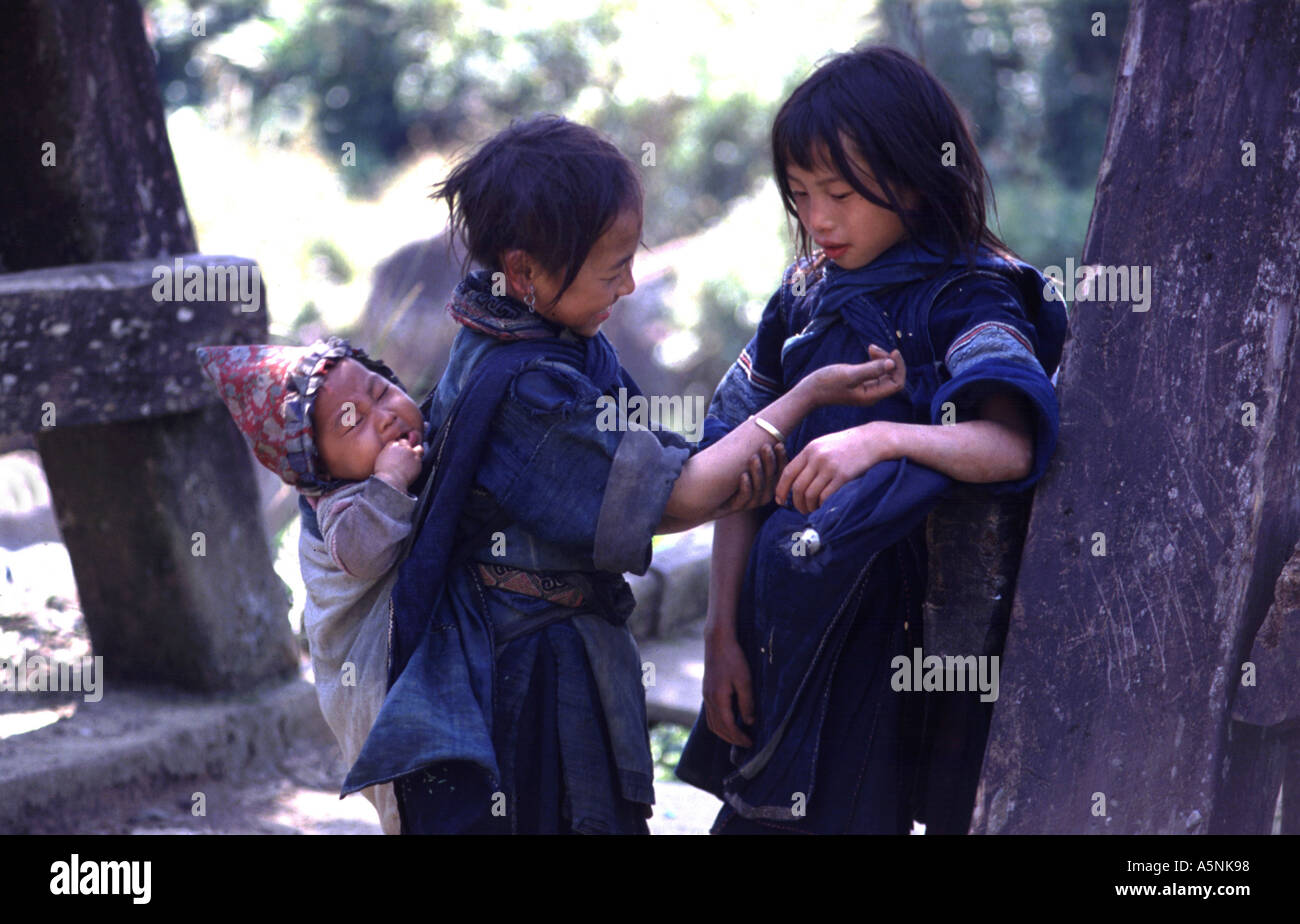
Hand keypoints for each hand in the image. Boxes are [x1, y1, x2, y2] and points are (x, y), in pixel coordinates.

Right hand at [374, 435, 423, 491]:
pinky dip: (418, 461)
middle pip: (406, 442)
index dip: (397, 448)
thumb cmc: (383, 473)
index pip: (396, 442)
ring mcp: (411, 453)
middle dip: (405, 447)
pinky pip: (420, 458)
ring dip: (416, 451)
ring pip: (418, 447)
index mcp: (391, 446)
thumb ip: (387, 453)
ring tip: (414, 457)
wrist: (391, 481)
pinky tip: (414, 467)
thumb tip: (390, 454)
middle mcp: (402, 447)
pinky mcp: (418, 460)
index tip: (397, 453)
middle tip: (405, 455)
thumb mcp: (380, 459)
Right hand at [703, 631, 754, 746]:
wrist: (717, 642)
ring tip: (737, 736)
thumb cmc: (733, 659)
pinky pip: (710, 714)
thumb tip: (750, 722)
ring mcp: (706, 696)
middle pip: (718, 728)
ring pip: (712, 723)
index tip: (750, 743)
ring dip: (724, 733)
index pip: (728, 726)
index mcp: (718, 699)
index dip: (739, 737)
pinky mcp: (706, 691)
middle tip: (746, 744)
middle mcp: (709, 700)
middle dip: (731, 739)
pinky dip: (719, 724)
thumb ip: (747, 703)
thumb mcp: (745, 680)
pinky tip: (728, 721)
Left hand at [710, 442, 786, 517]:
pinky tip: (742, 475)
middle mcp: (762, 494)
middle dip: (770, 462)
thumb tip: (751, 417)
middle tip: (765, 447)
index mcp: (767, 482)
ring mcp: (749, 503)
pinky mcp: (736, 508)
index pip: (780, 471)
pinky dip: (746, 487)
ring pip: (759, 489)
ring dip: (757, 472)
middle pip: (771, 479)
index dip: (781, 458)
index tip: (778, 444)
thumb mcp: (739, 457)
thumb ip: (749, 443)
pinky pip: (745, 498)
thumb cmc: (723, 472)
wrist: (705, 498)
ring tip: (753, 458)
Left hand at [775, 422, 893, 514]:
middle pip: (797, 487)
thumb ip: (809, 459)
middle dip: (796, 503)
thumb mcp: (823, 445)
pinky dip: (822, 505)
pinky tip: (824, 507)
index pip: (788, 473)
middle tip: (801, 509)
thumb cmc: (847, 445)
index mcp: (809, 450)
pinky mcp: (843, 476)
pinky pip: (825, 496)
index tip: (780, 501)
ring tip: (812, 510)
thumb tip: (794, 481)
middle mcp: (817, 458)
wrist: (872, 440)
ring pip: (810, 494)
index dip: (781, 489)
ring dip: (809, 507)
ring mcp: (830, 467)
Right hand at [800, 345, 905, 407]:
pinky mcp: (860, 383)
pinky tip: (869, 351)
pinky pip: (875, 371)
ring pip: (884, 372)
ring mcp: (866, 389)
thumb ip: (871, 370)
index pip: (897, 382)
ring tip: (870, 347)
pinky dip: (875, 360)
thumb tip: (891, 363)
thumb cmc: (827, 384)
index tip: (892, 352)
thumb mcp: (849, 374)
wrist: (809, 392)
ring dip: (881, 358)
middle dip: (889, 360)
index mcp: (872, 396)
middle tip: (874, 348)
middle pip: (892, 376)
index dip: (899, 367)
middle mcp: (872, 394)